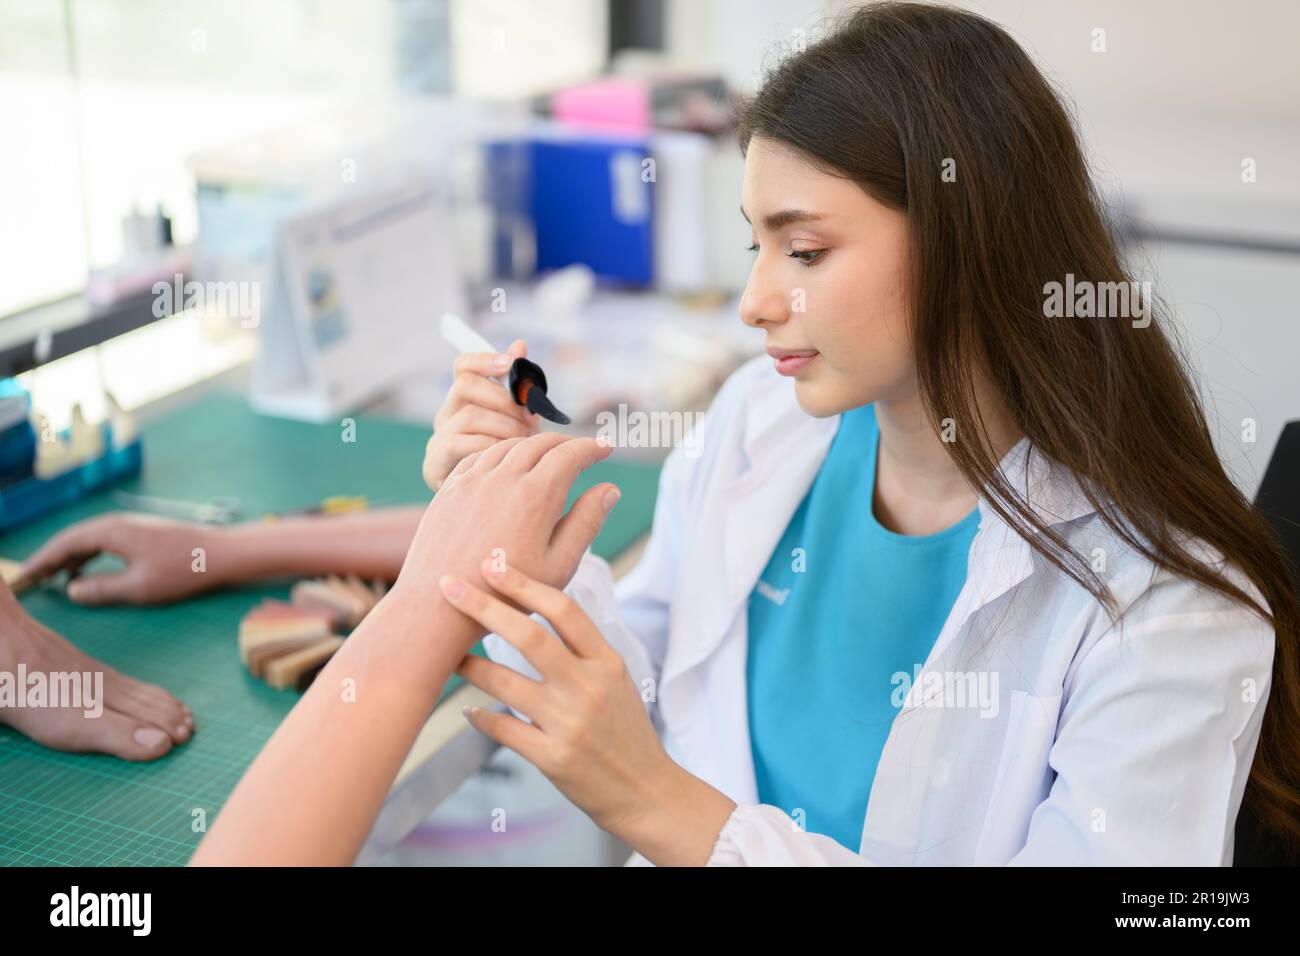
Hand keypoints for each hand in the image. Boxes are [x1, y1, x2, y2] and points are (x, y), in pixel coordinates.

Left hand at [0, 582, 193, 759]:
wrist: (2, 647)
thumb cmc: (34, 690)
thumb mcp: (75, 724)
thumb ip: (119, 734)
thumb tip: (164, 745)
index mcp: (109, 700)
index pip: (147, 713)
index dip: (167, 724)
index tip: (188, 733)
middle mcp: (103, 684)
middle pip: (142, 699)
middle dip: (166, 711)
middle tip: (188, 721)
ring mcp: (85, 673)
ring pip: (128, 688)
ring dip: (151, 699)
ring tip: (168, 703)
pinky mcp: (66, 665)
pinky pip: (110, 679)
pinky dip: (127, 687)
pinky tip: (118, 685)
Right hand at [19, 514, 219, 605]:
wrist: (222, 553)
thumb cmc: (183, 571)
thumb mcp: (138, 587)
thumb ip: (101, 589)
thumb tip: (72, 589)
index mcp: (110, 531)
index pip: (64, 544)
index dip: (41, 561)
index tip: (25, 578)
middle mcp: (116, 523)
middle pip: (72, 539)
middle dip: (50, 559)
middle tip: (31, 580)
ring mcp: (130, 525)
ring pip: (88, 540)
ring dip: (68, 557)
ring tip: (51, 579)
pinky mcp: (141, 532)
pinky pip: (103, 541)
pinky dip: (86, 555)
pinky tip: (83, 572)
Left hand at [394, 432, 619, 638]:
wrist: (438, 606)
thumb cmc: (504, 595)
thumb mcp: (558, 566)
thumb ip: (586, 523)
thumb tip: (610, 489)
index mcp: (535, 496)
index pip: (570, 455)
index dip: (592, 448)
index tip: (606, 447)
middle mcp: (502, 478)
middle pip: (540, 443)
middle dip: (566, 443)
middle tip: (582, 451)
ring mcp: (472, 480)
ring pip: (509, 445)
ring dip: (533, 444)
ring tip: (548, 456)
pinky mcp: (450, 489)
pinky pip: (479, 456)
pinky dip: (501, 452)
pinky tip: (508, 465)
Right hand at [423, 338, 540, 490]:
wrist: (490, 509)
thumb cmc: (508, 461)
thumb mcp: (518, 422)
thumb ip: (517, 387)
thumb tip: (519, 344)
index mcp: (465, 401)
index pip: (463, 366)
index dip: (485, 359)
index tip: (512, 363)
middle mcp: (447, 415)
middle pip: (466, 386)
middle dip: (504, 399)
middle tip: (530, 418)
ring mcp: (438, 439)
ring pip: (470, 416)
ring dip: (505, 427)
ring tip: (527, 445)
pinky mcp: (435, 464)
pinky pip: (464, 445)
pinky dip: (492, 448)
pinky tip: (509, 459)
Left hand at [439, 560, 737, 865]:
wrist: (645, 791)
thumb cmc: (625, 730)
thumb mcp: (617, 680)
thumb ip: (582, 648)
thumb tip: (535, 607)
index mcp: (607, 662)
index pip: (564, 610)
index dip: (525, 584)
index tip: (492, 565)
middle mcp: (589, 687)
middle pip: (529, 637)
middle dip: (484, 607)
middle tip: (449, 586)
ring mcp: (569, 724)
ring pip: (506, 683)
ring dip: (469, 666)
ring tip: (447, 655)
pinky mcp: (552, 758)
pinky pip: (502, 729)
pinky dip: (480, 717)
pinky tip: (468, 709)